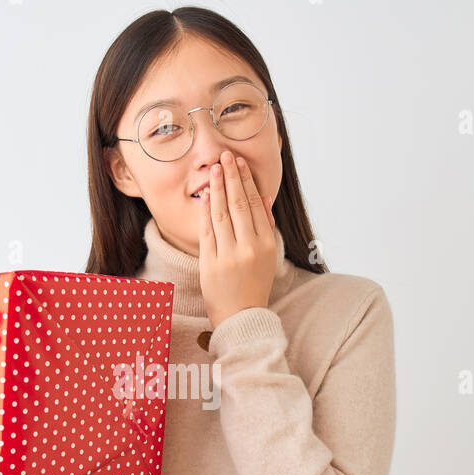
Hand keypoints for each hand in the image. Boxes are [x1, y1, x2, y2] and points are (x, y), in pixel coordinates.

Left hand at [197, 149, 278, 328]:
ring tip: (214, 168)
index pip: (256, 205)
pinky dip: (206, 211)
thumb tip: (263, 195)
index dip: (247, 181)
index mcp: (266, 245)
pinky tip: (205, 195)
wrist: (241, 317)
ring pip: (222, 214)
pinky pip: (207, 231)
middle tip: (226, 156)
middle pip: (239, 204)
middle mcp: (249, 248)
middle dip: (232, 177)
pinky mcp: (211, 263)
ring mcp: (229, 256)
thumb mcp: (268, 256)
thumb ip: (265, 225)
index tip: (240, 163)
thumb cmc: (254, 285)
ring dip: (218, 188)